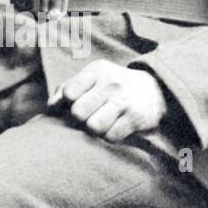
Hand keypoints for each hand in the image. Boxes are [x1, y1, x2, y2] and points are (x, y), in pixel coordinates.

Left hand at [47, 60, 167, 142]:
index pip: (69, 92)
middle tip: (89, 116)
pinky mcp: (135, 118)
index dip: (68, 103)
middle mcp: (111, 83)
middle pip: (78, 113)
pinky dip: (110, 136)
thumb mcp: (93, 78)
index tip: (76, 104)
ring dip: (95, 130)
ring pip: (94, 127)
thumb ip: (68, 88)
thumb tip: (51, 105)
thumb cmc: (114, 85)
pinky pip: (111, 137)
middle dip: (81, 119)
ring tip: (102, 123)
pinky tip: (115, 127)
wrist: (156, 90)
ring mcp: (124, 101)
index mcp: (97, 71)